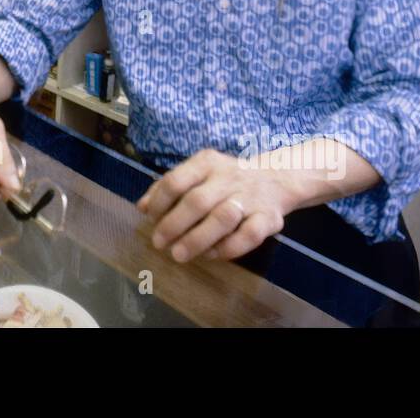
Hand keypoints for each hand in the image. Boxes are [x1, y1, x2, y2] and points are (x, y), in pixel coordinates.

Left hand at [138, 148, 299, 261]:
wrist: (277, 177)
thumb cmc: (227, 178)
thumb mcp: (199, 173)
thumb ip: (170, 187)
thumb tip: (142, 206)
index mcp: (206, 163)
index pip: (176, 180)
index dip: (159, 203)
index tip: (150, 220)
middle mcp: (228, 177)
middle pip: (197, 201)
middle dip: (173, 225)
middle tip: (159, 243)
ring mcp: (250, 198)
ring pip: (222, 218)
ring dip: (197, 239)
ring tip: (178, 255)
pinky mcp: (269, 218)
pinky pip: (248, 236)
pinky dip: (228, 249)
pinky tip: (211, 255)